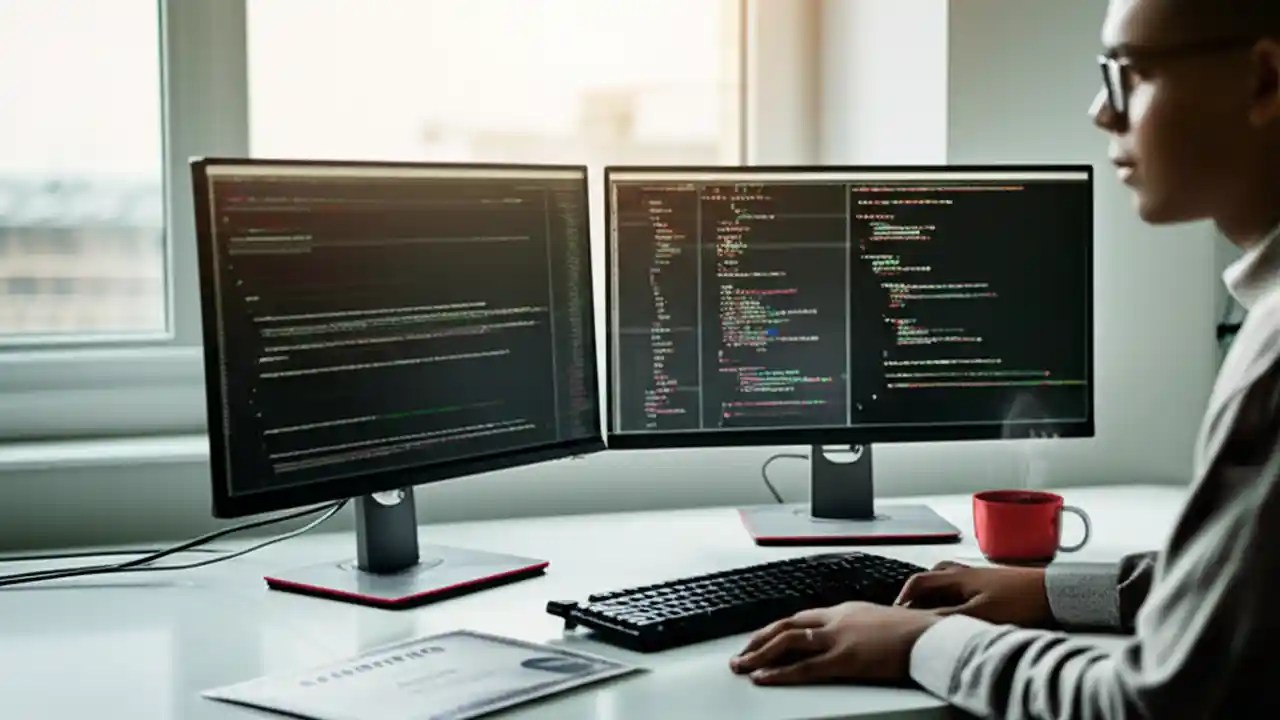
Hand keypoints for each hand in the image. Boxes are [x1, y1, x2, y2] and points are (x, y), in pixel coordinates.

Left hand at [728, 602, 938, 685]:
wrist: (933, 635)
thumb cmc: (916, 632)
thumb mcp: (881, 623)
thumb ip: (861, 629)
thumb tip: (855, 641)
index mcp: (845, 610)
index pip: (801, 618)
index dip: (777, 629)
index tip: (762, 639)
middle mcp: (836, 619)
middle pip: (786, 626)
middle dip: (759, 640)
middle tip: (741, 653)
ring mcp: (838, 638)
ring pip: (787, 642)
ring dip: (759, 654)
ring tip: (741, 666)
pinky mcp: (844, 659)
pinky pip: (803, 668)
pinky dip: (779, 673)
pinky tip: (763, 678)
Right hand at [894, 561, 1052, 626]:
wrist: (1053, 592)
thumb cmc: (1019, 601)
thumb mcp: (979, 614)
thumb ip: (948, 616)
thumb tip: (921, 620)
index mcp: (956, 577)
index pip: (919, 581)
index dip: (904, 596)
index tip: (897, 611)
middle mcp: (964, 571)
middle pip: (930, 576)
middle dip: (916, 592)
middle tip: (911, 610)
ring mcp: (979, 575)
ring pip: (946, 577)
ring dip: (934, 590)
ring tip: (932, 607)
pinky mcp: (992, 582)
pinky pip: (961, 583)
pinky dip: (951, 592)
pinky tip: (960, 605)